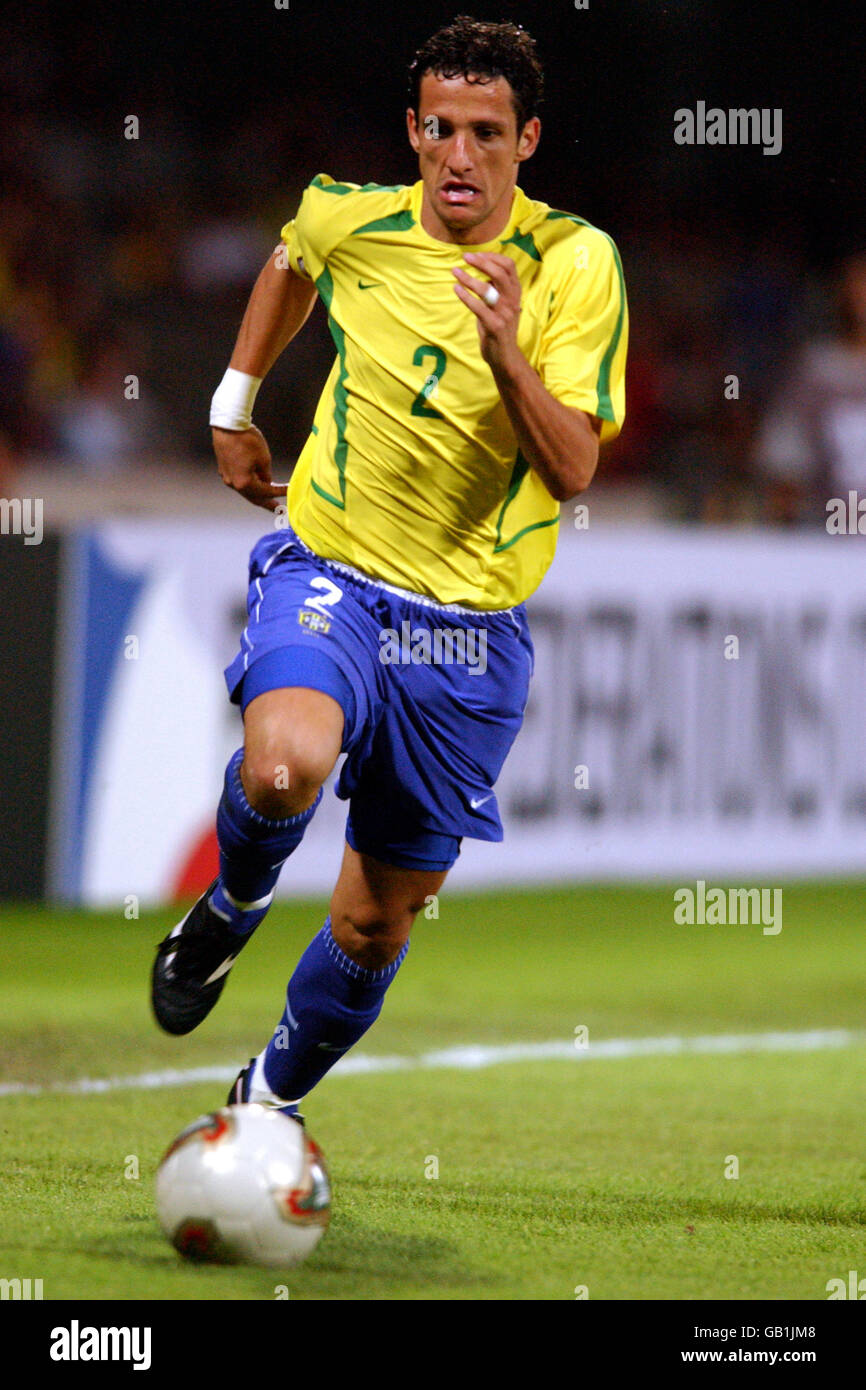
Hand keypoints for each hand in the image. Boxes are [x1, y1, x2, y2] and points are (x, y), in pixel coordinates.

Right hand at [212, 425, 286, 511]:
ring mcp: (227, 477)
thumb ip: (266, 475)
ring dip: (258, 495)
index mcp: (244, 483)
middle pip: (253, 498)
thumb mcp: (264, 458)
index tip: (291, 491)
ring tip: (269, 499)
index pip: (266, 491)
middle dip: (267, 504)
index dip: (280, 492)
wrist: (227, 424)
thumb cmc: (246, 439)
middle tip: (278, 509)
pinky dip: (249, 486)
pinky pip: (239, 482)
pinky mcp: (224, 469)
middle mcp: (233, 483)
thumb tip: (266, 482)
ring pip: (245, 491)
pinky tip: (256, 485)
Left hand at [452, 251, 522, 376]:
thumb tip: (484, 268)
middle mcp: (513, 301)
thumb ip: (496, 288)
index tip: (476, 255)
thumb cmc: (499, 328)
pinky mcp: (494, 326)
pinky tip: (456, 289)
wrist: (505, 356)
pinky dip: (465, 296)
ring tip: (455, 272)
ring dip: (469, 278)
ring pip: (488, 289)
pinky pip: (478, 307)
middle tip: (465, 257)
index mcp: (516, 293)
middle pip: (500, 273)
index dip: (492, 257)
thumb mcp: (502, 305)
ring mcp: (504, 314)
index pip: (509, 266)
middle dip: (482, 262)